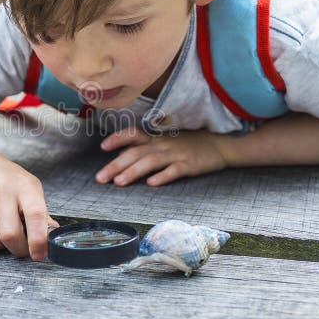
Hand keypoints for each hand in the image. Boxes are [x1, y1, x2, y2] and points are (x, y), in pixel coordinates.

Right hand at [0, 157, 59, 260]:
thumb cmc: (8, 181)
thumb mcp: (30, 188)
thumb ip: (41, 214)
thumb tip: (51, 239)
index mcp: (22, 185)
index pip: (35, 215)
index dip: (39, 240)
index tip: (40, 254)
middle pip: (10, 235)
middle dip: (20, 249)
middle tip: (25, 248)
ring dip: (2, 246)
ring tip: (4, 230)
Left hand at [95, 127, 227, 185]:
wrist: (219, 145)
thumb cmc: (188, 144)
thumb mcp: (165, 141)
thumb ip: (144, 148)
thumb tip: (120, 156)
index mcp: (155, 138)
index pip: (133, 134)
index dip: (117, 139)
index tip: (102, 147)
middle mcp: (162, 144)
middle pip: (135, 153)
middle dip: (115, 165)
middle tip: (100, 178)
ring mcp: (175, 154)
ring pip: (150, 162)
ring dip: (133, 172)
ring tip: (118, 182)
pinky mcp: (189, 165)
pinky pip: (174, 170)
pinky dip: (163, 176)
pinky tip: (152, 183)